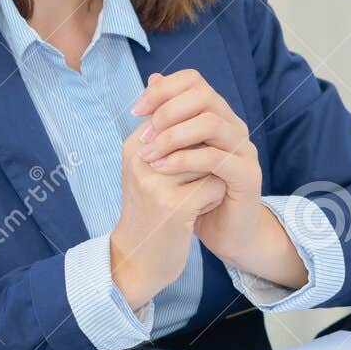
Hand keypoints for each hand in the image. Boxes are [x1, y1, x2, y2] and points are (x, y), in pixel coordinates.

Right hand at [107, 123, 225, 309]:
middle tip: (192, 183)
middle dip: (206, 159)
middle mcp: (142, 161)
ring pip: (210, 161)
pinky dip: (213, 199)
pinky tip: (196, 213)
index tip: (186, 168)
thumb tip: (169, 89)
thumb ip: (165, 134)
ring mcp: (156, 184)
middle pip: (199, 138)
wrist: (138, 260)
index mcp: (134, 147)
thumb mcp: (149, 168)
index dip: (196, 143)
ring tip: (192, 197)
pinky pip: (215, 187)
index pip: (180, 119)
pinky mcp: (174, 207)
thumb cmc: (150, 211)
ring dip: (211, 178)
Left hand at [131, 70, 307, 288]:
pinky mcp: (247, 175)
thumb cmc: (198, 194)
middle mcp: (234, 127)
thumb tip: (151, 79)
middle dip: (166, 111)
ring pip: (211, 123)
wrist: (226, 233)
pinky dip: (185, 161)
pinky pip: (216, 158)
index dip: (163, 89)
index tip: (136, 110)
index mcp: (217, 116)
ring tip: (148, 155)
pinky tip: (162, 170)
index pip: (194, 81)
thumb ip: (166, 121)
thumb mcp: (175, 154)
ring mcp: (244, 150)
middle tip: (142, 135)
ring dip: (173, 136)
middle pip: (203, 96)